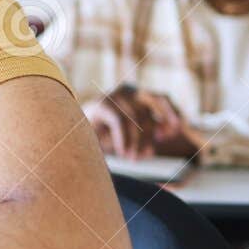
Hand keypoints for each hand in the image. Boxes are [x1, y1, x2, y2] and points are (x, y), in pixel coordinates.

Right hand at [82, 85, 200, 159]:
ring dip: (137, 142)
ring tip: (133, 158)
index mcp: (138, 94)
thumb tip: (161, 138)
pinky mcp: (102, 103)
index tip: (177, 130)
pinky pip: (119, 122)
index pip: (162, 98)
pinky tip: (123, 152)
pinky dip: (123, 139)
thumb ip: (147, 132)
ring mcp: (115, 94)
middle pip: (153, 104)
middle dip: (153, 130)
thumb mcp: (131, 132)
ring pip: (136, 118)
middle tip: (149, 153)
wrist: (72, 129)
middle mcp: (129, 90)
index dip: (172, 113)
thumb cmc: (106, 133)